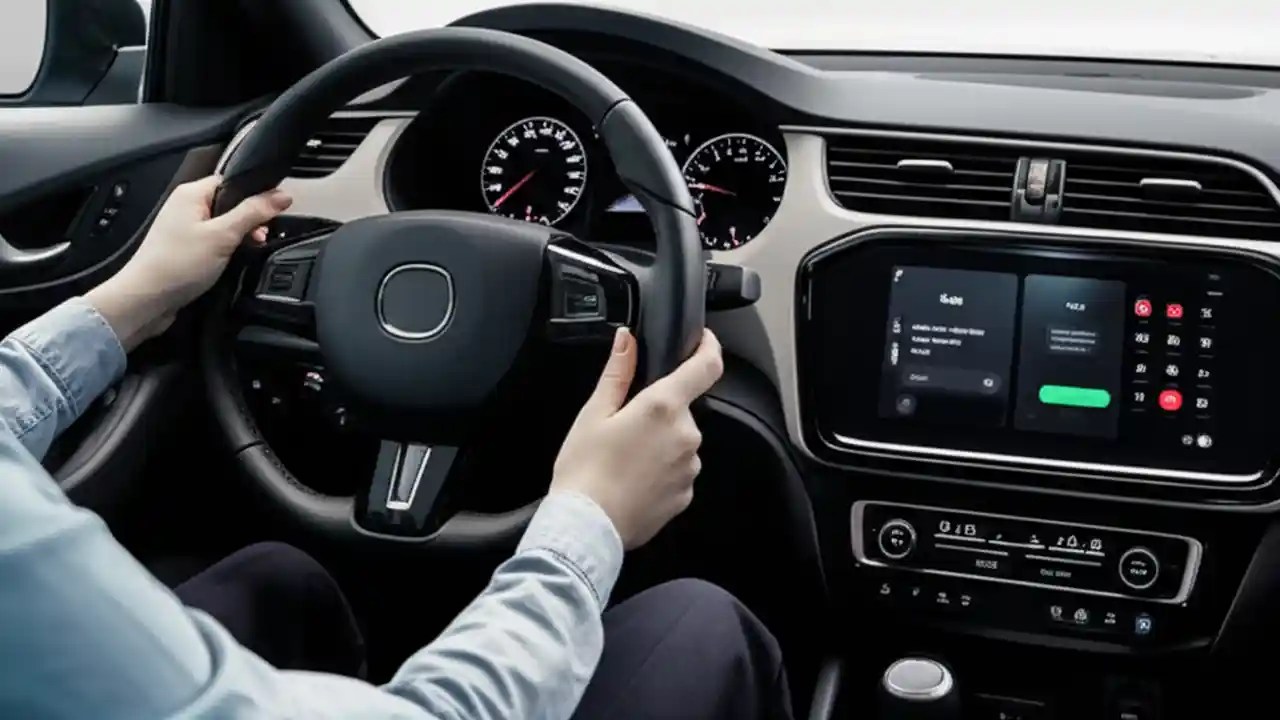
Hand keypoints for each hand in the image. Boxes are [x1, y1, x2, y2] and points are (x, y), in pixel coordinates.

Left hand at [86, 175, 292, 350]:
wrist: (147, 300)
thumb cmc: (176, 265)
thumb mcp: (223, 235)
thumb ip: (253, 212)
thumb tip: (280, 196)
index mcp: (191, 194)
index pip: (232, 181)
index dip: (256, 194)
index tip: (273, 210)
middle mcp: (186, 207)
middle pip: (231, 203)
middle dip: (250, 220)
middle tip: (259, 236)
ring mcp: (185, 229)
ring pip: (224, 225)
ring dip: (240, 237)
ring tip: (246, 251)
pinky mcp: (186, 249)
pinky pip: (215, 242)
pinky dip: (228, 250)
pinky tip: (232, 262)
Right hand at [551, 327, 723, 548]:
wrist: (587, 528)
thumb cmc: (584, 470)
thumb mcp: (594, 413)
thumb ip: (617, 372)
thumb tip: (627, 339)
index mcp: (663, 407)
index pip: (707, 366)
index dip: (710, 347)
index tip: (704, 341)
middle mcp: (686, 435)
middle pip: (682, 409)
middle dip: (659, 412)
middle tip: (624, 426)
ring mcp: (689, 467)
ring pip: (679, 442)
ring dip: (660, 443)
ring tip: (624, 458)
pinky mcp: (686, 494)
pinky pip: (677, 471)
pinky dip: (660, 470)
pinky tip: (632, 479)